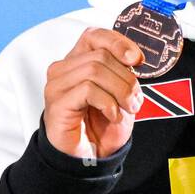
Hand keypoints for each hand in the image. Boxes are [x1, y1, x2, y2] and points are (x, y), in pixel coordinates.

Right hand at [42, 27, 144, 159]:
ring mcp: (57, 86)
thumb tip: (135, 56)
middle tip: (135, 100)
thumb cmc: (101, 125)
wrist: (89, 158)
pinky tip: (111, 116)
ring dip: (119, 91)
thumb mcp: (119, 92)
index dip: (118, 42)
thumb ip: (122, 71)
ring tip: (126, 109)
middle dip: (126, 78)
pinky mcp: (57, 104)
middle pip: (101, 55)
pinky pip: (88, 90)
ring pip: (95, 70)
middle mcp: (62, 69)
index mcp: (77, 61)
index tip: (137, 59)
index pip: (94, 35)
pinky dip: (108, 103)